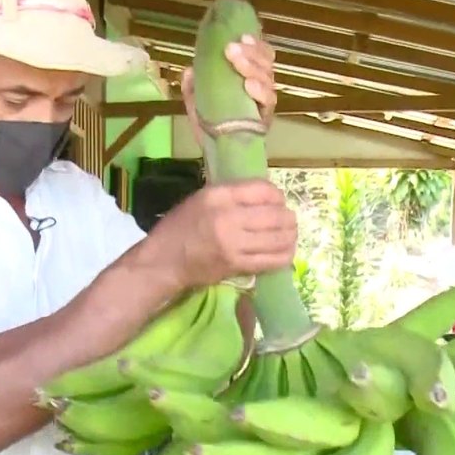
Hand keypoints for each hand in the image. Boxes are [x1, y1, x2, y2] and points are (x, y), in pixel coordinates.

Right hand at [147, 179, 296, 289]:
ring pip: (278, 238)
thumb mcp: (200, 199)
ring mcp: (233, 243)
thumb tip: (265, 195)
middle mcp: (228, 217)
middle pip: (274, 215)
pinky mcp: (236, 265)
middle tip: (289, 220)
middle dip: (288, 217)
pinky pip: (271, 260)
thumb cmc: (179, 227)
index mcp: (218, 196)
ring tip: (291, 235)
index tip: (278, 201)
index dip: (277, 195)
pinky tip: (285, 252)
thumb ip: (231, 195)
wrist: (163, 261)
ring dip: (290, 236)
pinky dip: (284, 255)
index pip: (262, 189)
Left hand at [181, 34, 277, 143]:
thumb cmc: (211, 124)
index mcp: (248, 76)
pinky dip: (259, 92)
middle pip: (266, 63)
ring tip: (237, 62)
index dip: (255, 44)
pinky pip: (268, 102)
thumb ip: (192, 86)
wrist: (214, 154)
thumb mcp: (197, 101)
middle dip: (250, 53)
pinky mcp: (265, 119)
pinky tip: (248, 86)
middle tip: (231, 49)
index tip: (241, 36)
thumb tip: (188, 70)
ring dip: (253, 67)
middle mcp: (261, 86)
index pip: (260, 54)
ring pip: (268, 78)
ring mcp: (264, 103)